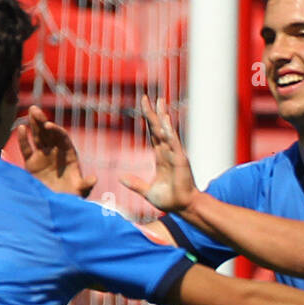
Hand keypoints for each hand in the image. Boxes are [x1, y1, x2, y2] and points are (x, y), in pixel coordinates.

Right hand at [17, 106, 96, 197]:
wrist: (55, 207)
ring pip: (37, 137)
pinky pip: (27, 149)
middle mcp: (55, 152)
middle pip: (48, 133)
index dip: (55, 130)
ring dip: (34, 124)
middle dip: (42, 121)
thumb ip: (85, 185)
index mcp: (68, 154)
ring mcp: (43, 157)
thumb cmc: (70, 198)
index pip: (61, 138)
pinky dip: (24, 140)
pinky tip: (21, 129)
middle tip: (35, 109)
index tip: (48, 126)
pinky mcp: (31, 164)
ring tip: (30, 111)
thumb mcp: (80, 191)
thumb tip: (94, 179)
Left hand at [121, 95, 199, 214]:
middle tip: (146, 97)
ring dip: (163, 116)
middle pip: (158, 128)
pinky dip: (170, 131)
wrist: (182, 207)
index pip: (153, 134)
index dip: (148, 121)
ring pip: (167, 131)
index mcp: (160, 157)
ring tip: (159, 101)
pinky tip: (166, 120)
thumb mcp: (147, 191)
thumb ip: (135, 184)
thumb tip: (121, 178)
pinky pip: (174, 142)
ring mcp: (175, 154)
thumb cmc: (169, 200)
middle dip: (152, 113)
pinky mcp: (180, 159)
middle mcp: (168, 152)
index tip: (143, 106)